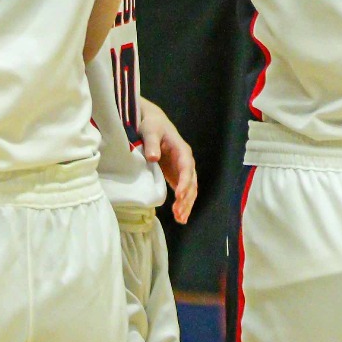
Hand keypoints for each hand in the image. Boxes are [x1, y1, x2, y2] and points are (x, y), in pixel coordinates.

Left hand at [139, 98, 197, 222]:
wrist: (152, 123)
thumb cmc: (152, 125)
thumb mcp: (150, 131)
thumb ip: (152, 143)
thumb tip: (154, 157)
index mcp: (182, 150)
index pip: (187, 167)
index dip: (184, 181)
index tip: (179, 194)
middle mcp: (186, 161)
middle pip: (191, 182)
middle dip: (187, 198)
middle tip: (178, 212)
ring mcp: (182, 170)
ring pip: (190, 189)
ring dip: (186, 204)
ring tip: (180, 218)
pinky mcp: (176, 176)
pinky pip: (183, 192)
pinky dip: (183, 204)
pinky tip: (179, 217)